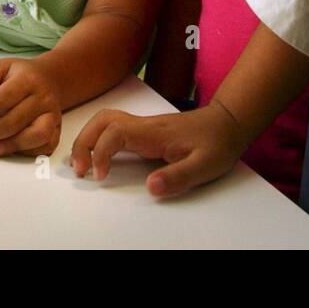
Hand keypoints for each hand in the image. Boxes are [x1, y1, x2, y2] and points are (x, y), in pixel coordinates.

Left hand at [0, 58, 61, 156]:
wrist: (49, 78)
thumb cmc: (18, 75)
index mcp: (27, 79)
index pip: (2, 99)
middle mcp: (43, 97)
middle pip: (14, 121)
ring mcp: (53, 114)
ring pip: (35, 136)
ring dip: (9, 146)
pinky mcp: (57, 129)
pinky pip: (46, 146)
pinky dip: (28, 152)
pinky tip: (10, 148)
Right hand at [69, 101, 245, 197]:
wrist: (229, 122)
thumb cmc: (218, 143)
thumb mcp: (205, 165)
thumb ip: (178, 177)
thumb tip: (150, 187)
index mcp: (155, 133)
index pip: (115, 133)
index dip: (101, 153)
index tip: (101, 176)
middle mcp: (145, 125)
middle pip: (103, 120)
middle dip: (84, 142)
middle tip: (79, 169)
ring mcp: (145, 125)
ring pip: (106, 120)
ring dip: (89, 138)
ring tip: (83, 164)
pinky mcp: (147, 130)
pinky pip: (115, 127)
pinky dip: (99, 137)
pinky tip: (99, 155)